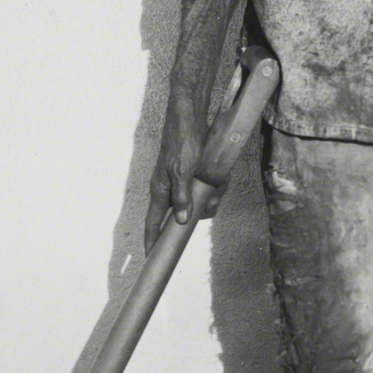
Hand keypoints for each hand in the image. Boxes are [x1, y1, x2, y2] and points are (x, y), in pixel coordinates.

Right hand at [144, 94, 226, 251]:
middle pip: (188, 214)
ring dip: (215, 192)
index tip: (151, 257)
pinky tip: (221, 173)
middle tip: (212, 199)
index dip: (152, 241)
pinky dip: (219, 182)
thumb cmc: (182, 140)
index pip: (153, 223)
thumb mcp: (183, 170)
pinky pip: (210, 186)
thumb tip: (180, 221)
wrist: (190, 115)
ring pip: (203, 200)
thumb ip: (181, 197)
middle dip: (205, 208)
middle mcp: (171, 189)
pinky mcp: (195, 173)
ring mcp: (183, 181)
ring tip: (218, 179)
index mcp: (161, 190)